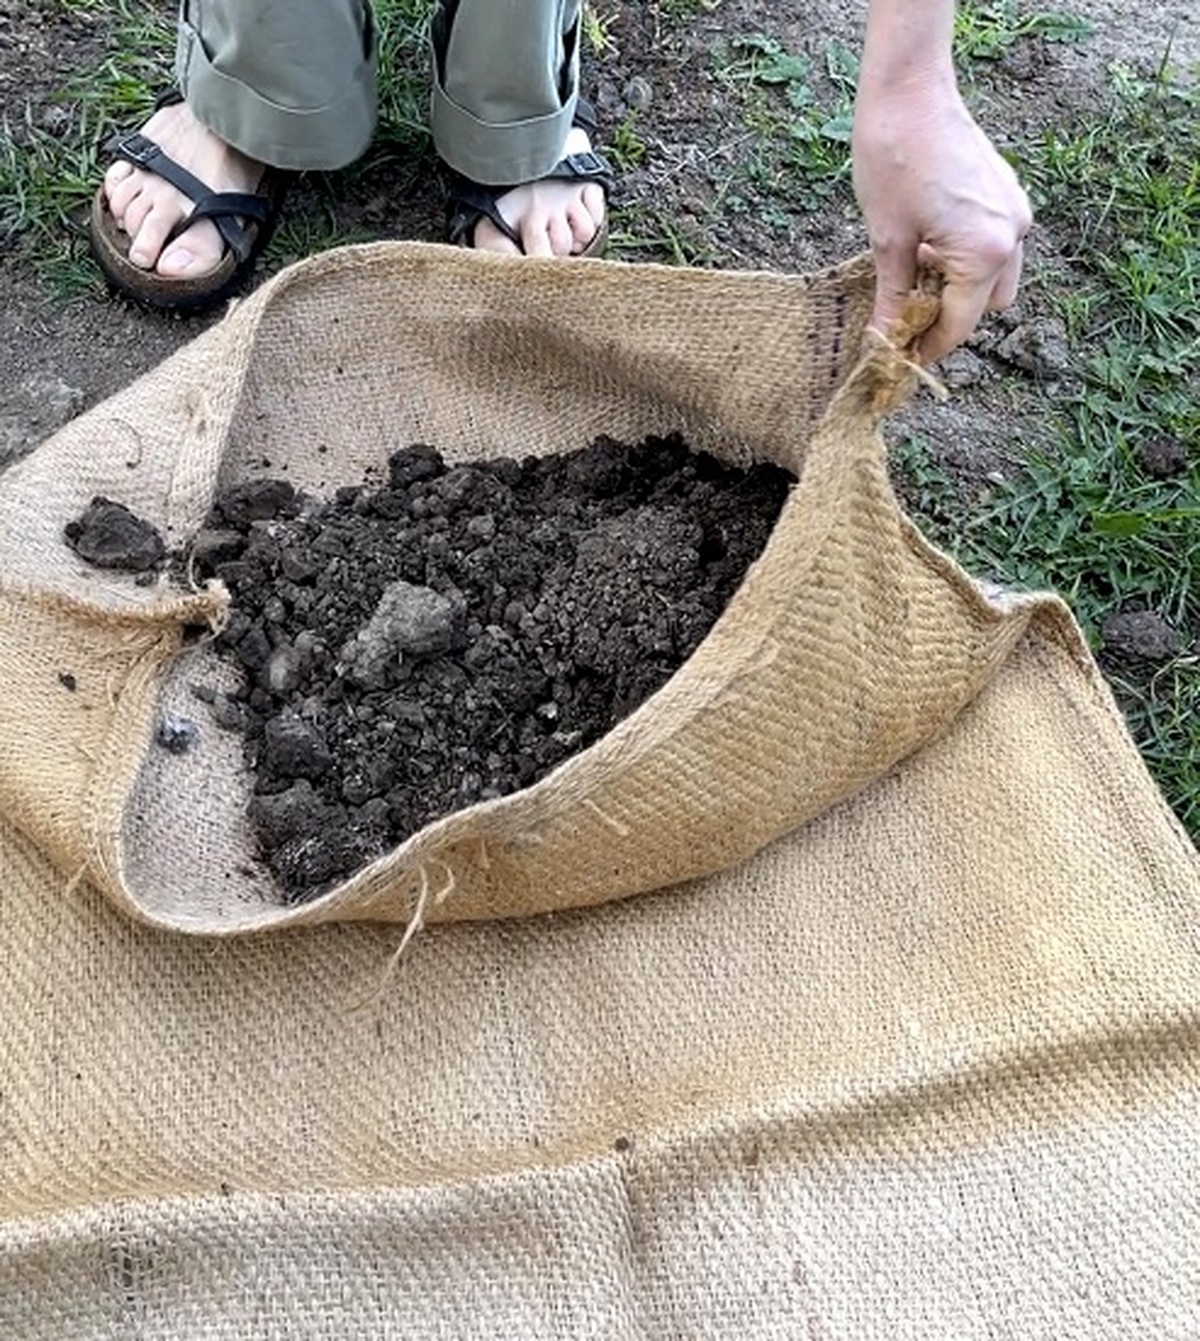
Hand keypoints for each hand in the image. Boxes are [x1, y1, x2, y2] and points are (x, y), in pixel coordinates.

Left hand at [852, 83, 1031, 362]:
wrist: (910, 91)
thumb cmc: (895, 159)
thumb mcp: (887, 240)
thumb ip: (893, 296)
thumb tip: (884, 339)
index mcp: (985, 252)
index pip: (960, 324)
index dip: (929, 348)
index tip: (902, 360)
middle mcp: (1013, 235)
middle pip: (986, 307)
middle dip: (947, 319)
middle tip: (903, 322)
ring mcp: (1015, 211)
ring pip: (995, 279)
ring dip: (959, 290)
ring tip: (914, 280)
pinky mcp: (1009, 194)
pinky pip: (997, 246)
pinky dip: (967, 260)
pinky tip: (929, 249)